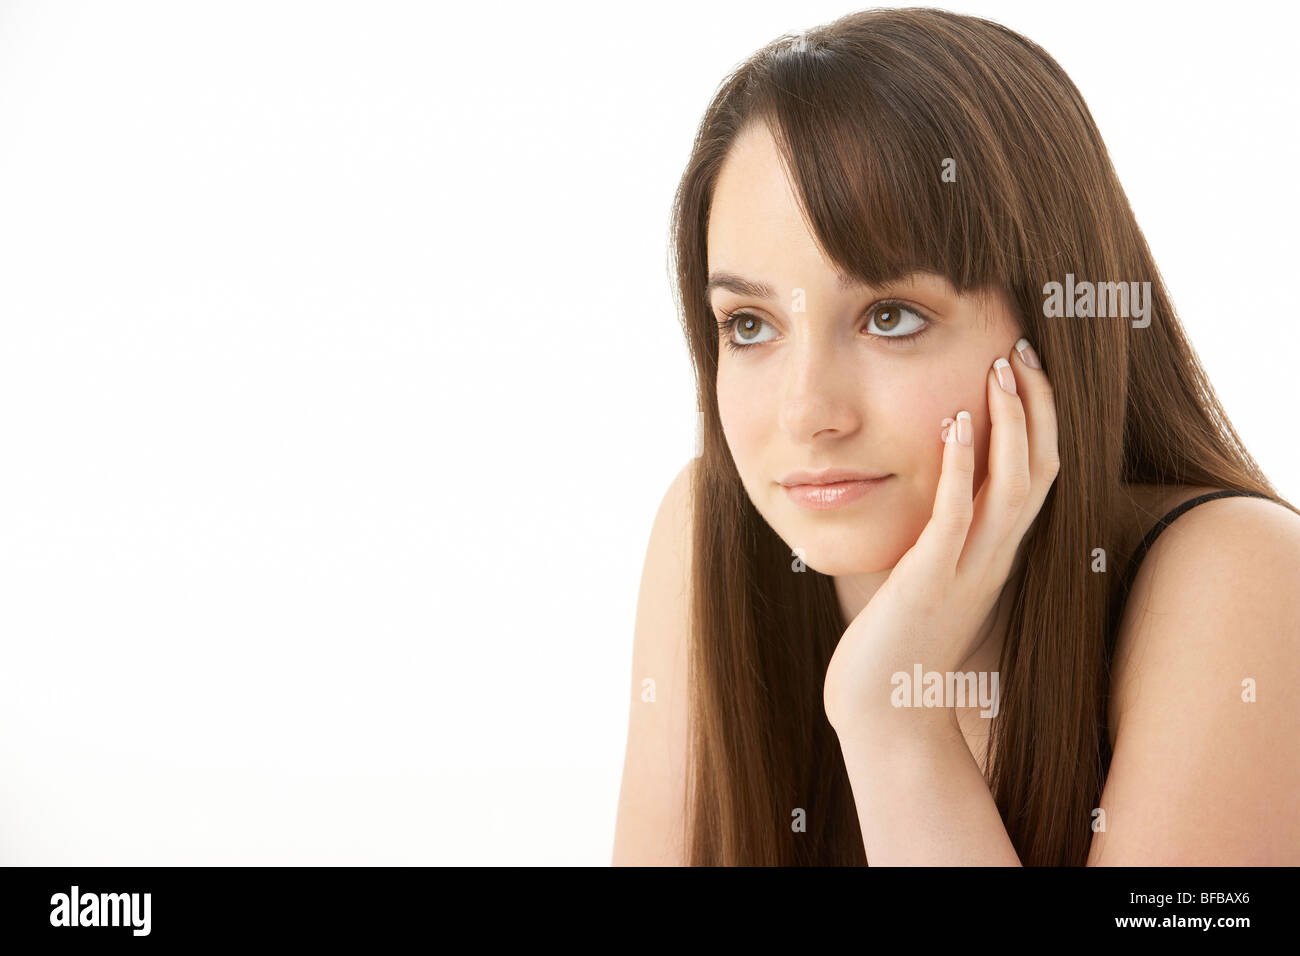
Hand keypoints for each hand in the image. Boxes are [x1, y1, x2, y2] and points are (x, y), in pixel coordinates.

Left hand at [823, 341, 1059, 737]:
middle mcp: (994, 559)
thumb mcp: (928, 574)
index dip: (1040, 418)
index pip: (1039, 474)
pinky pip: (955, 518)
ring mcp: (966, 572)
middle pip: (1042, 470)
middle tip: (1022, 347)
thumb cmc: (897, 640)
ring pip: (1014, 489)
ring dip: (1010, 426)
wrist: (883, 710)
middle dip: (1037, 406)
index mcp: (995, 553)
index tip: (1025, 365)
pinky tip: (952, 425)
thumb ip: (938, 533)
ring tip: (1000, 370)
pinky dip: (959, 469)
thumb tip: (926, 486)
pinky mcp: (928, 584)